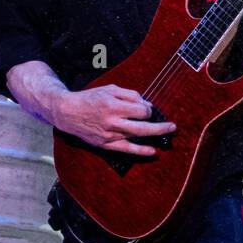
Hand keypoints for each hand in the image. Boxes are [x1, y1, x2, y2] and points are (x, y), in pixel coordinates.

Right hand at [51, 85, 174, 156]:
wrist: (68, 112)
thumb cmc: (90, 98)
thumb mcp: (110, 89)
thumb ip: (130, 95)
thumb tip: (146, 104)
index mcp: (113, 106)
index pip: (141, 110)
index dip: (148, 109)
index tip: (147, 108)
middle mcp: (112, 122)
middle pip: (144, 126)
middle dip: (161, 127)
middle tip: (173, 127)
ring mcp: (109, 135)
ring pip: (137, 137)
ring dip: (154, 135)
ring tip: (167, 133)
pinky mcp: (105, 144)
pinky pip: (126, 149)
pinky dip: (141, 151)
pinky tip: (152, 152)